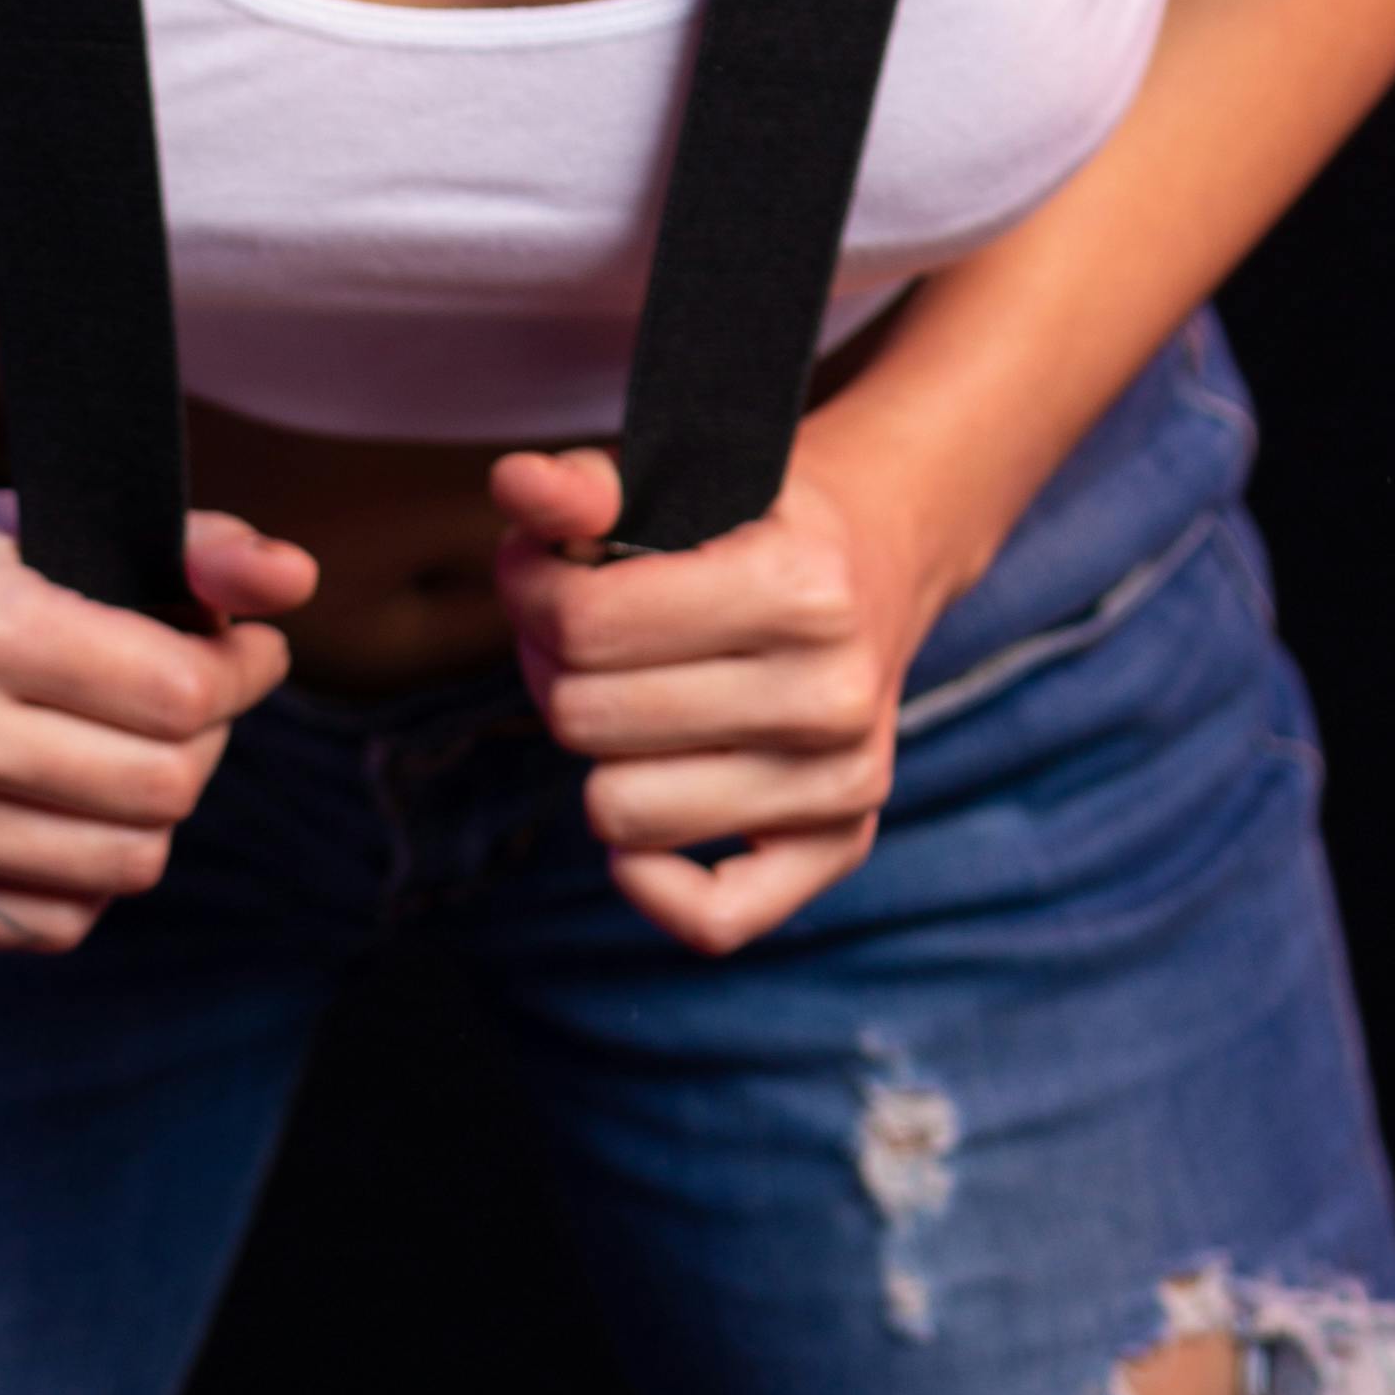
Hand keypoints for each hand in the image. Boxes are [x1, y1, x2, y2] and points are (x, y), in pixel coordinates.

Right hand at [0, 486, 316, 949]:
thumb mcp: (85, 522)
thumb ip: (200, 548)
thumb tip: (299, 577)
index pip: (176, 692)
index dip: (244, 670)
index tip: (257, 649)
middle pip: (159, 788)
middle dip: (208, 740)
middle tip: (201, 699)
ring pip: (120, 865)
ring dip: (159, 808)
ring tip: (142, 748)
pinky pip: (58, 921)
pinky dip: (92, 867)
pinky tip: (71, 800)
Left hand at [489, 430, 942, 955]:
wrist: (878, 555)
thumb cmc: (760, 518)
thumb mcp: (684, 475)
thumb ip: (590, 484)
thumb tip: (516, 486)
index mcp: (799, 586)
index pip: (586, 623)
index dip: (530, 589)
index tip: (537, 567)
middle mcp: (831, 693)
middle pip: (589, 719)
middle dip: (552, 666)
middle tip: (570, 629)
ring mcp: (842, 782)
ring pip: (624, 815)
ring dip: (595, 755)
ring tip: (615, 695)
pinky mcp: (840, 846)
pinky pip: (713, 919)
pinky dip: (653, 877)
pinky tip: (644, 793)